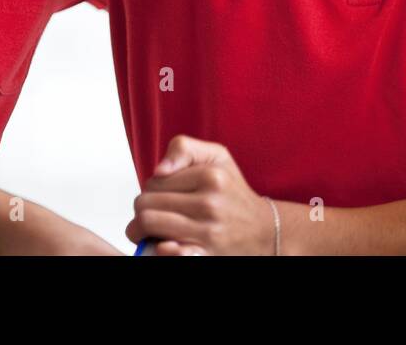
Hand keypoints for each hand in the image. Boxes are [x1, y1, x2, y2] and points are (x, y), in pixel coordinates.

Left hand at [125, 135, 273, 255]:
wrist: (264, 230)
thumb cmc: (234, 193)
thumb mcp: (217, 156)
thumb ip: (184, 149)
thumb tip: (159, 170)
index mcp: (210, 176)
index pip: (153, 181)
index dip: (150, 190)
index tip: (161, 197)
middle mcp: (209, 203)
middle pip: (145, 204)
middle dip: (141, 211)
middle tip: (151, 216)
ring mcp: (208, 232)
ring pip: (148, 225)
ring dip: (141, 231)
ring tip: (150, 231)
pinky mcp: (206, 255)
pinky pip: (170, 252)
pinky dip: (159, 249)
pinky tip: (164, 245)